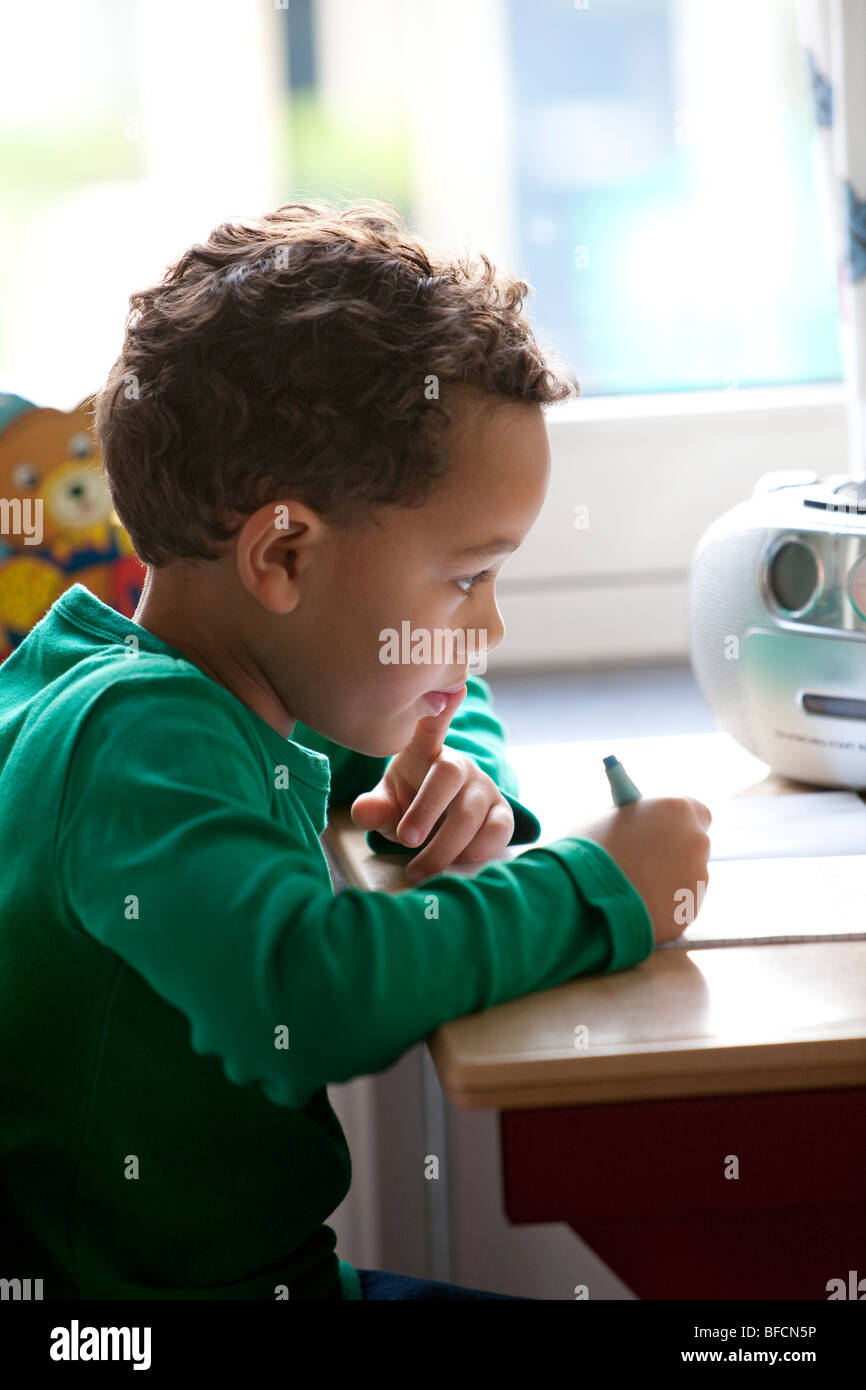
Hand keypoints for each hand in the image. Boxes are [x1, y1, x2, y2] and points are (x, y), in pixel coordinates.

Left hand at [350, 686, 514, 883]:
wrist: (440, 828)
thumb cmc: (408, 806)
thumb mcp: (386, 805)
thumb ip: (374, 808)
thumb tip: (363, 811)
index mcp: (423, 752)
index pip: (430, 727)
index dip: (440, 710)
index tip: (451, 690)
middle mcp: (457, 764)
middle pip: (448, 775)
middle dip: (426, 809)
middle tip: (405, 839)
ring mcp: (483, 787)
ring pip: (472, 810)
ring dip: (445, 844)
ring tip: (419, 868)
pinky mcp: (501, 812)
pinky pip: (499, 829)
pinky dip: (477, 850)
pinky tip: (456, 864)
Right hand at [569, 796, 711, 944]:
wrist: (583, 899)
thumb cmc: (589, 852)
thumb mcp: (609, 822)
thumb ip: (636, 823)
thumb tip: (641, 830)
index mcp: (676, 809)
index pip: (697, 812)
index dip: (680, 823)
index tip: (668, 830)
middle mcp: (695, 841)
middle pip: (694, 846)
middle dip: (675, 853)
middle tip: (649, 862)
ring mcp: (697, 878)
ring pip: (688, 878)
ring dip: (668, 882)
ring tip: (634, 889)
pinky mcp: (689, 910)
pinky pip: (678, 905)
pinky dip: (662, 907)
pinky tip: (637, 907)